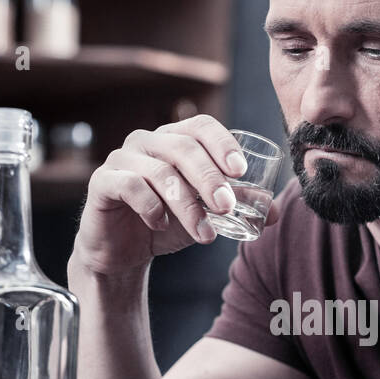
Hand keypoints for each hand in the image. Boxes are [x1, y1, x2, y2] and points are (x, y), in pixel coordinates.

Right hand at [71, 114, 282, 274]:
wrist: (123, 252)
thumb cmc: (166, 223)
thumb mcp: (205, 214)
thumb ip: (237, 205)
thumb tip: (276, 209)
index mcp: (174, 139)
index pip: (201, 127)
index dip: (222, 143)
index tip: (241, 171)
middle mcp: (148, 142)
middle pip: (183, 147)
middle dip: (209, 178)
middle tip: (227, 206)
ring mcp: (122, 159)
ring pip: (159, 173)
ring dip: (186, 205)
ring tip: (205, 235)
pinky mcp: (103, 182)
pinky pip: (130, 187)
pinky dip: (151, 208)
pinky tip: (161, 226)